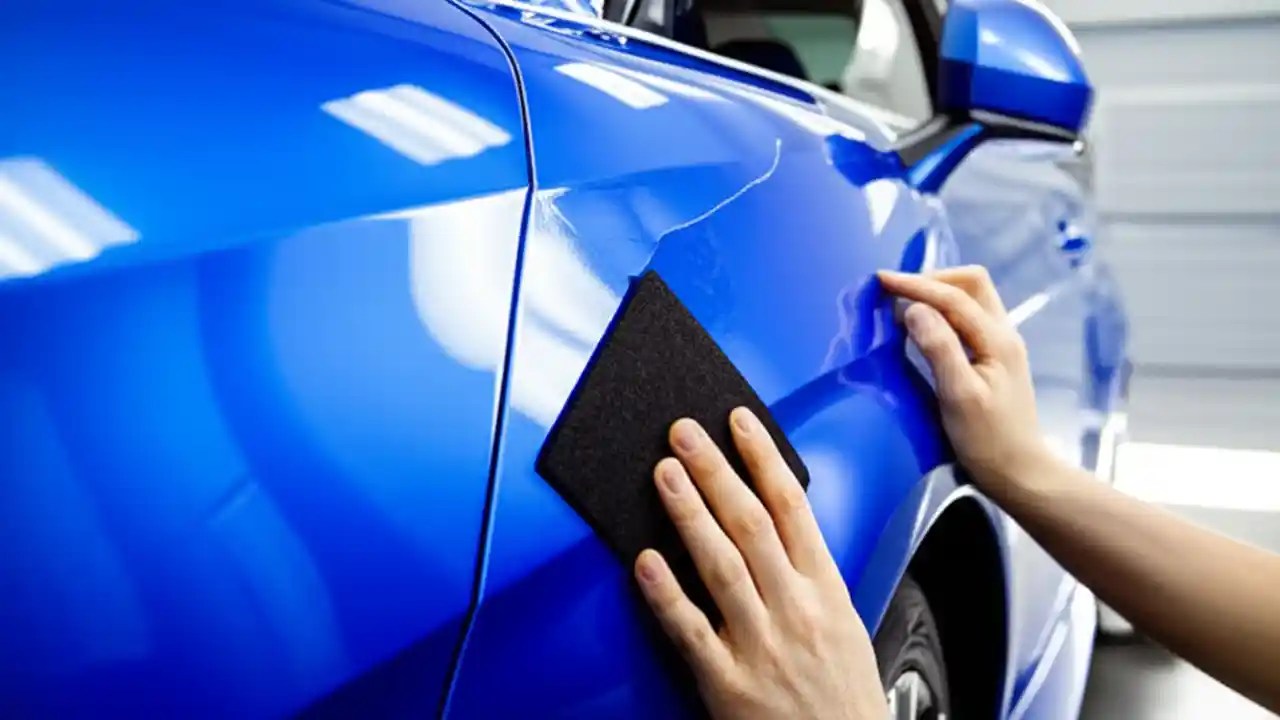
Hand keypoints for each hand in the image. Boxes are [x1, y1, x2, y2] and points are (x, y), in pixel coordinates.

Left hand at [634, 409, 887, 719]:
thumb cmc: (843, 694)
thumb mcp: (842, 622)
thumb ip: (807, 575)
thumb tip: (772, 522)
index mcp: (825, 590)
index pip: (793, 507)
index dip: (764, 457)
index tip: (739, 422)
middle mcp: (795, 609)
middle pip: (751, 523)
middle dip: (716, 471)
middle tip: (683, 433)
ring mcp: (761, 645)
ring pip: (720, 564)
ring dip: (689, 513)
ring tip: (664, 473)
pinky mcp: (728, 683)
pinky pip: (691, 629)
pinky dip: (666, 593)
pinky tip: (645, 560)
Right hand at [878, 266, 1054, 491]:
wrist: (1018, 472)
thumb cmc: (987, 439)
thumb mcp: (958, 396)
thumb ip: (938, 348)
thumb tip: (914, 309)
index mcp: (997, 340)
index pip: (954, 297)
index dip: (916, 285)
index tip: (881, 281)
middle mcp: (1003, 333)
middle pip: (972, 283)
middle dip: (932, 280)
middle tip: (896, 291)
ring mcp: (999, 344)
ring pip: (971, 298)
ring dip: (937, 293)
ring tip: (903, 304)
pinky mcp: (992, 357)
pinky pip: (966, 318)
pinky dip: (942, 312)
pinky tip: (923, 326)